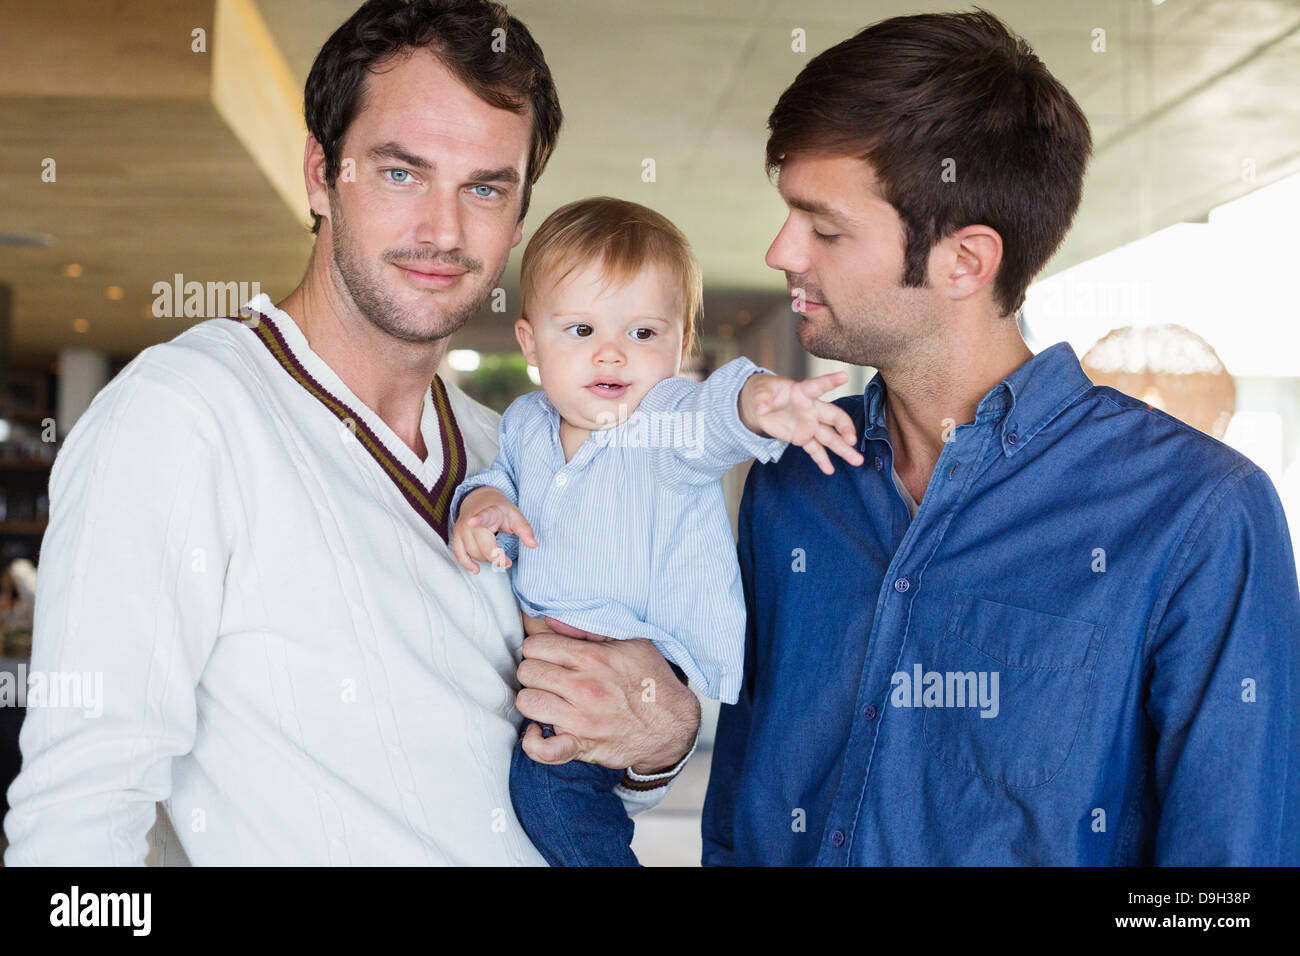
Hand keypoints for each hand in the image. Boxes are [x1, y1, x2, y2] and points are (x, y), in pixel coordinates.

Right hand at [451, 487, 537, 573]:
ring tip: (495, 552)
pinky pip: (459, 554)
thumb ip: (524, 530)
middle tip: (507, 561)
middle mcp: (472, 521)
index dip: (478, 520)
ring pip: (473, 553)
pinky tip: (476, 569)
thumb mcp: (515, 516)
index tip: (472, 522)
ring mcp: (462, 529)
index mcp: (489, 513)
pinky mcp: (456, 536)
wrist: (480, 500)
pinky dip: (467, 563)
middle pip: (483, 547)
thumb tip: (533, 545)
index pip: (484, 517)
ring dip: (486, 558)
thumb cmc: (500, 510)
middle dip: (497, 557)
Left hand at [515, 625, 700, 773]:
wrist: (673, 724)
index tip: (548, 656)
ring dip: (533, 701)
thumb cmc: (651, 680)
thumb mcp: (632, 642)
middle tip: (547, 677)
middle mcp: (584, 687)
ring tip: (547, 699)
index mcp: (594, 658)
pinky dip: (534, 742)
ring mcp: (582, 719)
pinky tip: (539, 731)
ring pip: (528, 704)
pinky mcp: (582, 746)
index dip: (538, 649)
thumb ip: (590, 629)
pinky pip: (543, 750)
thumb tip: (554, 621)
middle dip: (534, 672)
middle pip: (527, 672)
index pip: (535, 646)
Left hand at [739, 370, 863, 474]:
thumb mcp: (760, 391)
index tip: (845, 376)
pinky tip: (830, 470)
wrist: (761, 405)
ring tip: (857, 461)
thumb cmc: (764, 392)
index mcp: (802, 392)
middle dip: (844, 428)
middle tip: (852, 440)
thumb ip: (762, 399)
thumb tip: (762, 408)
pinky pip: (814, 449)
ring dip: (842, 449)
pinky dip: (821, 459)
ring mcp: (809, 424)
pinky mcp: (802, 437)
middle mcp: (811, 408)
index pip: (818, 386)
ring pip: (829, 437)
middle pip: (833, 417)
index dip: (830, 381)